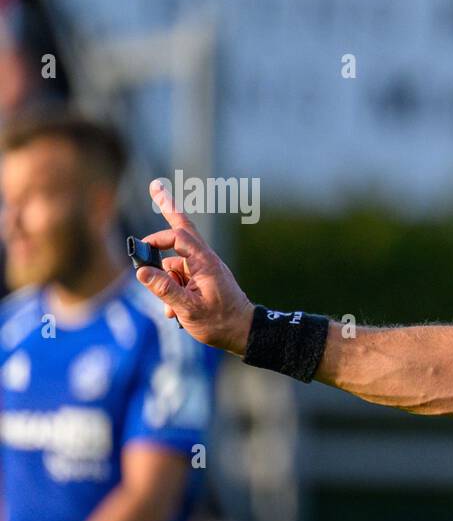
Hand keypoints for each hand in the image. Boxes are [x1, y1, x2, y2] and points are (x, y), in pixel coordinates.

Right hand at [134, 180, 255, 354]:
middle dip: (168, 209)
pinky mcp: (202, 281)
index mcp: (205, 262)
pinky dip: (172, 292)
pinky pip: (180, 280)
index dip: (158, 237)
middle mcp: (205, 261)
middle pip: (182, 230)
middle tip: (155, 186)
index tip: (142, 247)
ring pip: (174, 266)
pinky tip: (174, 314)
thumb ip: (164, 289)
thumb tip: (141, 272)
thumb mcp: (188, 308)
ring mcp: (204, 270)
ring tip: (171, 310)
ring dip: (165, 283)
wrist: (244, 334)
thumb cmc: (220, 322)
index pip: (179, 236)